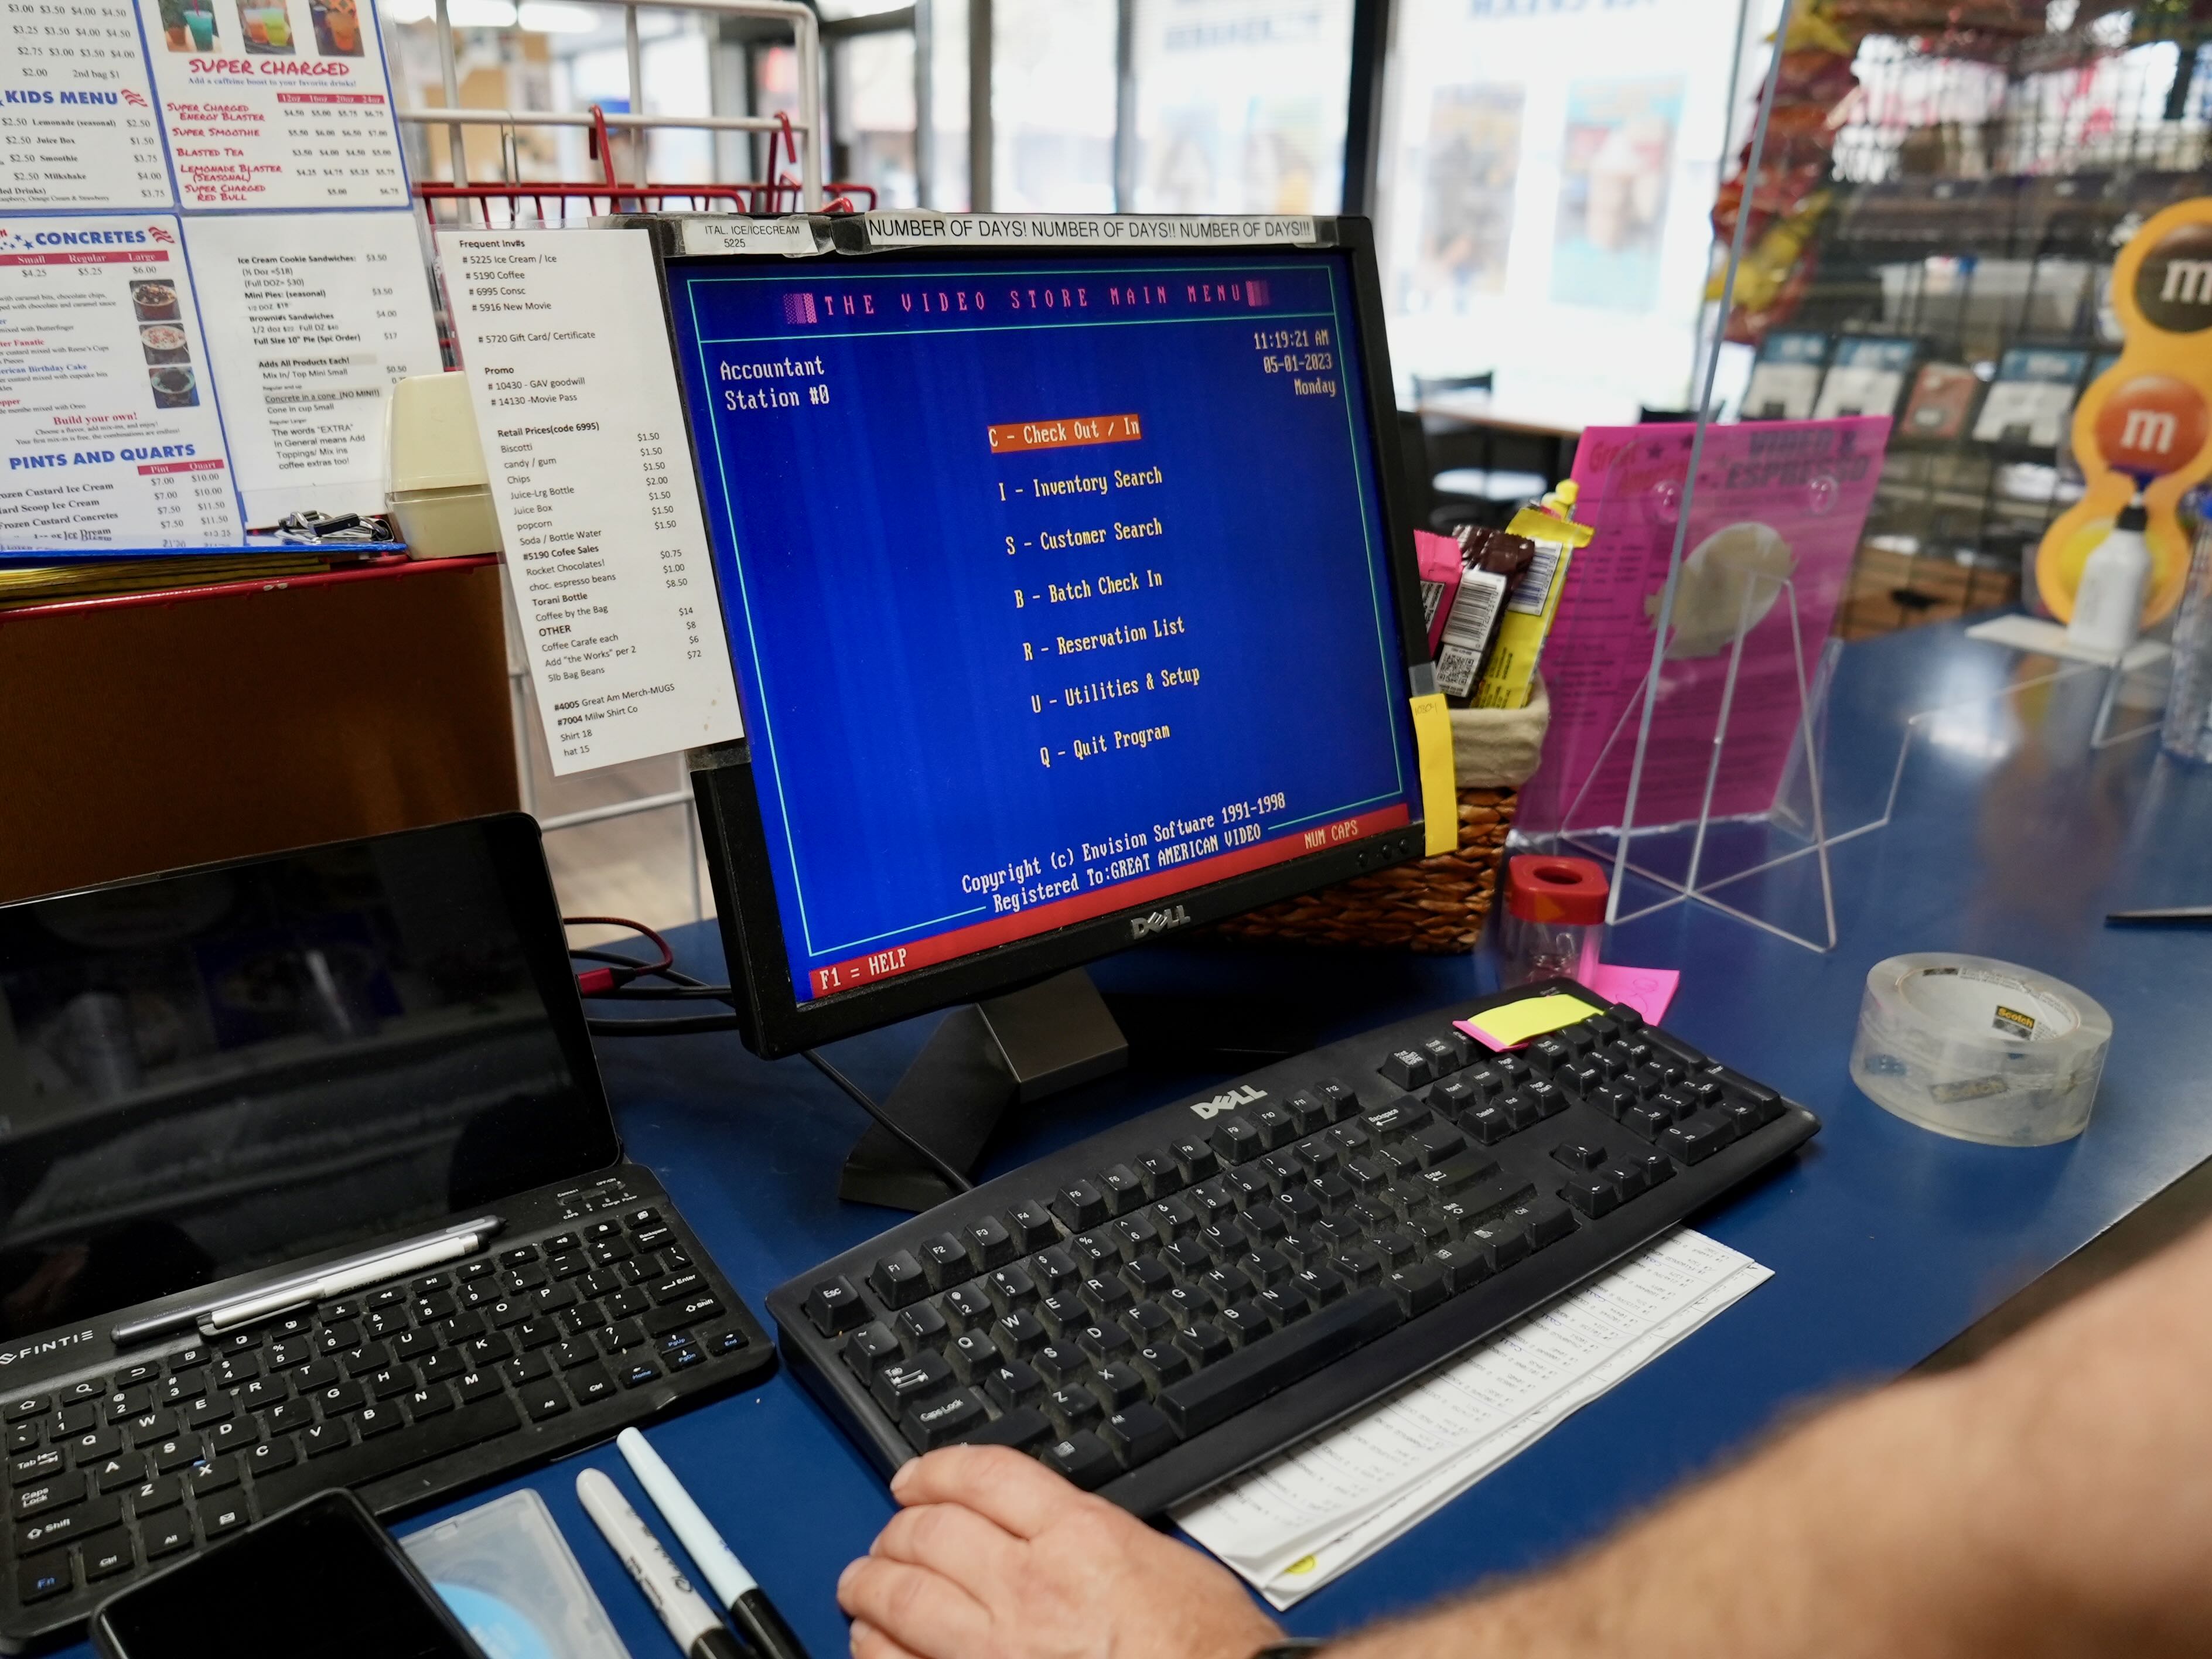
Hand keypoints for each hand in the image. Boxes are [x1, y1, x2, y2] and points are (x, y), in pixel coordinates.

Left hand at [837, 1444, 1284, 1658]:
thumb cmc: (1205, 1649)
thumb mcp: (1158, 1560)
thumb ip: (1092, 1535)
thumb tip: (1045, 1525)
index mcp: (1080, 1539)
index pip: (983, 1476)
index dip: (937, 1469)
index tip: (916, 1477)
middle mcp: (1031, 1589)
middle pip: (929, 1531)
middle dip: (897, 1529)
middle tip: (888, 1534)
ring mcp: (997, 1650)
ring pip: (901, 1597)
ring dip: (871, 1585)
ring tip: (863, 1584)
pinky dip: (877, 1650)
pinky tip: (874, 1643)